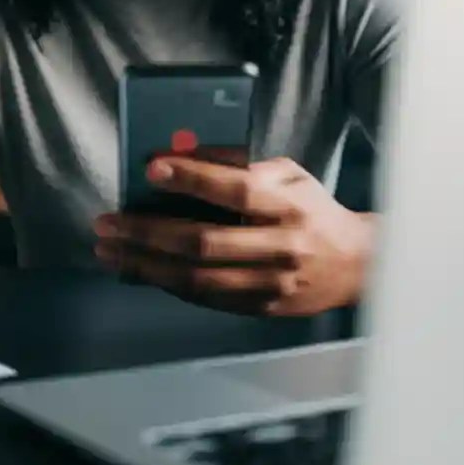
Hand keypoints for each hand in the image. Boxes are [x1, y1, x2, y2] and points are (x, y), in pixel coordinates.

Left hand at [94, 157, 373, 316]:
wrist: (356, 265)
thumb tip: (184, 156)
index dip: (192, 178)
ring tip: (110, 250)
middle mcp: (280, 247)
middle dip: (147, 232)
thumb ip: (242, 166)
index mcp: (288, 205)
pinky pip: (204, 297)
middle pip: (203, 242)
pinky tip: (138, 269)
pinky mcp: (261, 308)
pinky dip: (166, 283)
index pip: (235, 191)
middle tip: (108, 222)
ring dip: (145, 265)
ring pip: (196, 278)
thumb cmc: (312, 210)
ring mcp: (270, 284)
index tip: (152, 167)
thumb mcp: (288, 175)